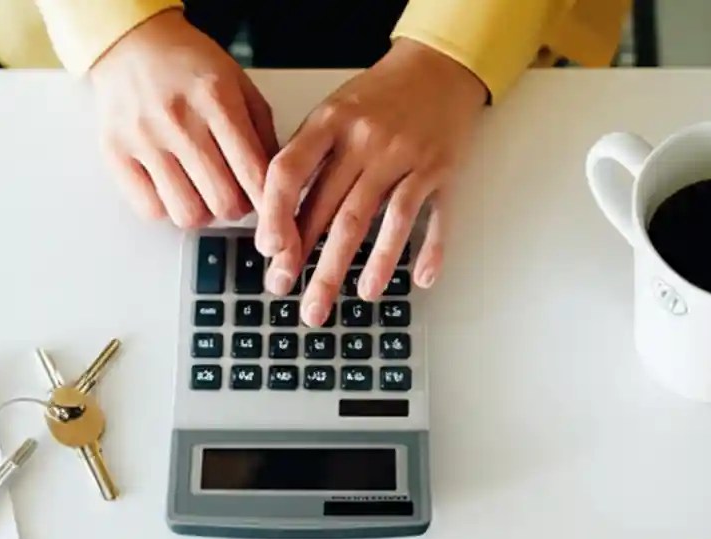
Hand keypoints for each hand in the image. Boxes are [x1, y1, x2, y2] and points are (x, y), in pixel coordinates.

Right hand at [90, 9, 277, 227]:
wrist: (131, 43)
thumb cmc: (187, 64)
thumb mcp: (238, 83)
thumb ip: (262, 132)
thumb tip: (273, 183)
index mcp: (216, 99)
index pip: (253, 174)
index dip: (267, 198)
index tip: (267, 202)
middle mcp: (179, 120)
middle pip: (223, 202)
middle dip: (236, 207)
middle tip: (233, 193)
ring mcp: (144, 140)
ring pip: (188, 214)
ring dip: (202, 211)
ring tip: (201, 192)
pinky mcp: (116, 154)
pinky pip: (150, 209)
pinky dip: (167, 208)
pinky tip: (172, 189)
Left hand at [255, 39, 486, 325]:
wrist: (438, 66)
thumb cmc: (378, 97)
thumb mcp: (332, 114)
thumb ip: (306, 159)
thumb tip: (277, 222)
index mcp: (330, 123)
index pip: (289, 172)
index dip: (275, 216)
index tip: (269, 252)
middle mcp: (367, 141)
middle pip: (334, 210)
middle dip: (312, 261)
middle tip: (298, 298)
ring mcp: (407, 157)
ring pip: (381, 220)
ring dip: (367, 266)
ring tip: (354, 300)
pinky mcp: (441, 171)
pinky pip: (433, 217)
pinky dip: (429, 250)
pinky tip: (419, 280)